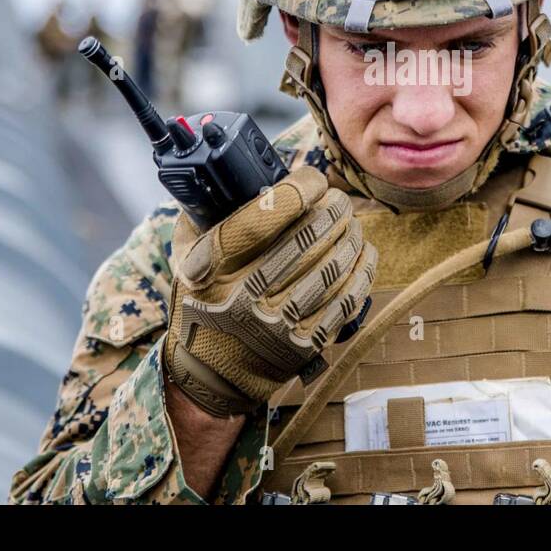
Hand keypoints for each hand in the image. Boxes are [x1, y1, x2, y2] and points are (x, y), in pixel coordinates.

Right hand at [165, 167, 375, 416]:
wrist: (210, 373)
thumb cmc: (203, 300)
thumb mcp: (186, 257)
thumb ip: (204, 215)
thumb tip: (239, 176)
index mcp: (211, 267)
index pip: (264, 215)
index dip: (299, 189)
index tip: (313, 179)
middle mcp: (243, 294)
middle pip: (306, 237)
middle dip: (333, 209)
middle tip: (339, 199)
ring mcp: (275, 323)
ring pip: (331, 266)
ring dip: (351, 237)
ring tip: (353, 223)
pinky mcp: (301, 344)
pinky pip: (344, 300)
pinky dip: (361, 271)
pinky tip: (365, 252)